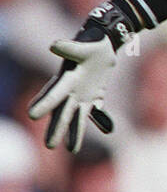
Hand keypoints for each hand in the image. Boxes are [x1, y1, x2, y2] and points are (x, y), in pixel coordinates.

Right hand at [27, 0, 136, 151]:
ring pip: (77, 116)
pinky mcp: (95, 94)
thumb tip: (54, 46)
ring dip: (75, 131)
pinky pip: (96, 111)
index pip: (53, 94)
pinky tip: (109, 130)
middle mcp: (72, 89)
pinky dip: (102, 120)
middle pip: (62, 112)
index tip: (32, 115)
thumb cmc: (90, 42)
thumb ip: (69, 48)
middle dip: (57, 128)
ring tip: (73, 149)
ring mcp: (83, 93)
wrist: (103, 41)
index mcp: (67, 79)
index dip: (44, 104)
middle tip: (49, 146)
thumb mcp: (82, 45)